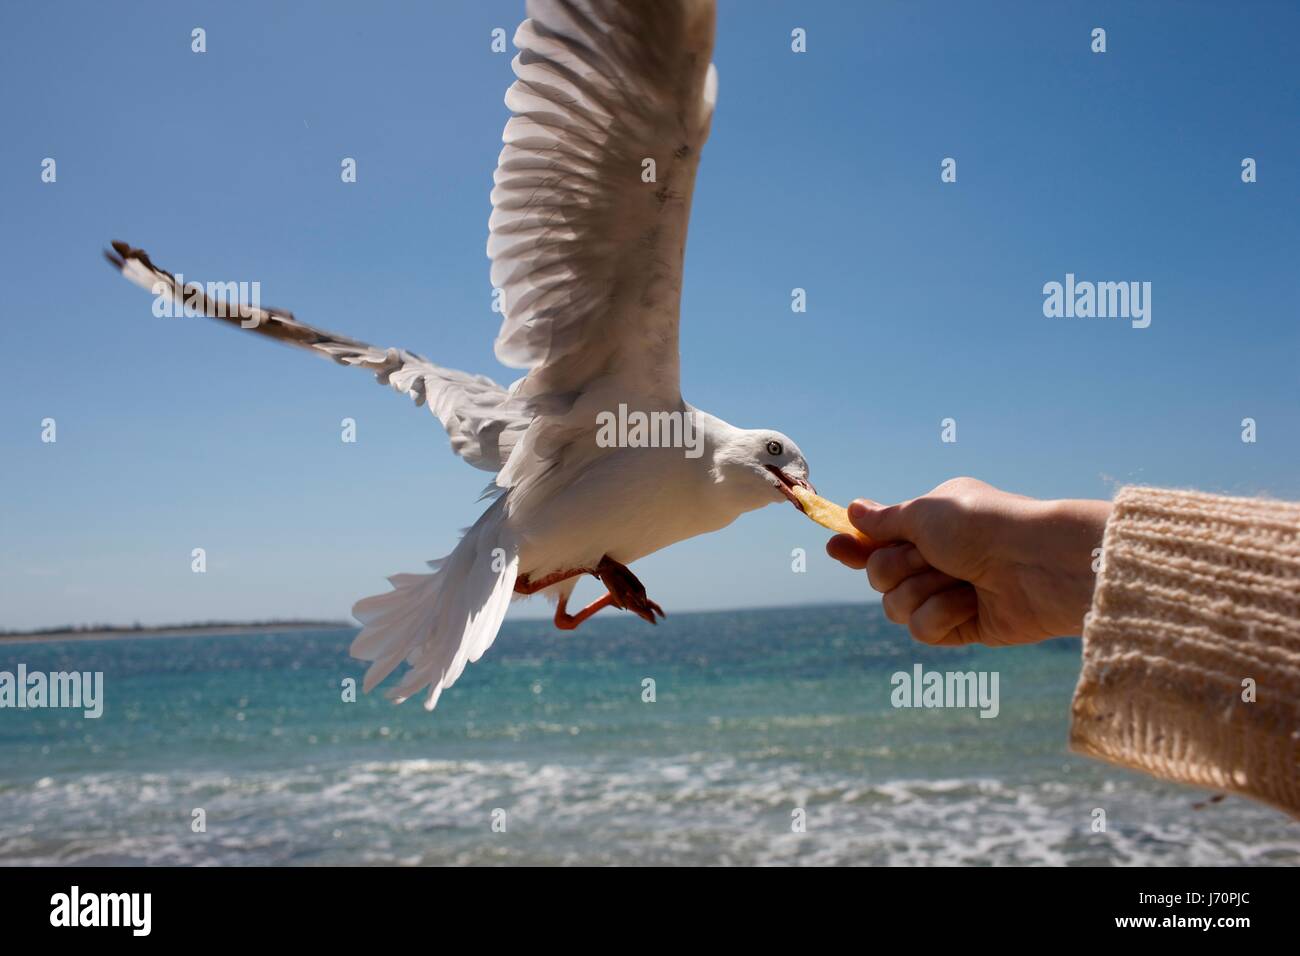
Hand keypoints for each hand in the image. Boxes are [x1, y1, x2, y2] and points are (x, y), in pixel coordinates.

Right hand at [826, 477, 1110, 645]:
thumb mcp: (925, 512)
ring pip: (895, 606)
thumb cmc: (983, 525)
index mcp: (930, 523)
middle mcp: (937, 557)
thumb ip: (885, 520)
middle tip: (930, 556)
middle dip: (897, 567)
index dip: (854, 547)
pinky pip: (922, 630)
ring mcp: (947, 593)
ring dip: (922, 591)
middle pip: (878, 575)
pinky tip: (972, 602)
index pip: (879, 539)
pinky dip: (943, 614)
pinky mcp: (961, 626)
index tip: (834, 547)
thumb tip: (853, 510)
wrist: (1036, 563)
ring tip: (959, 579)